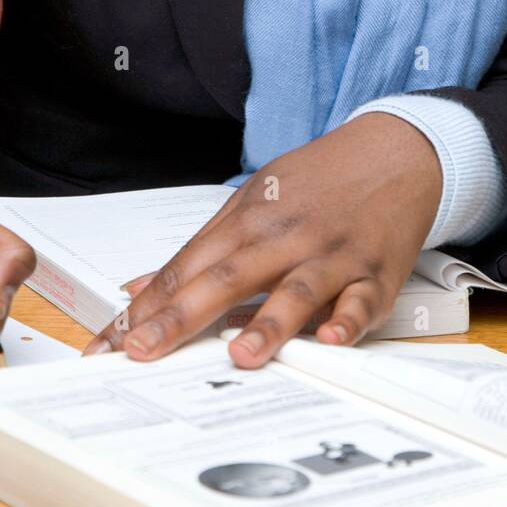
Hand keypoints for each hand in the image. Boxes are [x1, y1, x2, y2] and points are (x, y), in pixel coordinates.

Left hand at [83, 112, 442, 368]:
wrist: (394, 150)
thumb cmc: (319, 182)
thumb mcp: (254, 200)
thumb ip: (202, 248)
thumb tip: (141, 288)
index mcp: (249, 220)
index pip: (187, 266)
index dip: (147, 306)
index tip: (112, 341)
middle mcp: (285, 236)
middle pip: (227, 278)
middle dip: (181, 317)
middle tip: (143, 351)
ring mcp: (331, 255)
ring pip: (295, 291)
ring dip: (268, 324)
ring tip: (240, 356)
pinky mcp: (376, 272)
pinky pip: (362, 300)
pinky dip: (348, 320)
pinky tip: (332, 339)